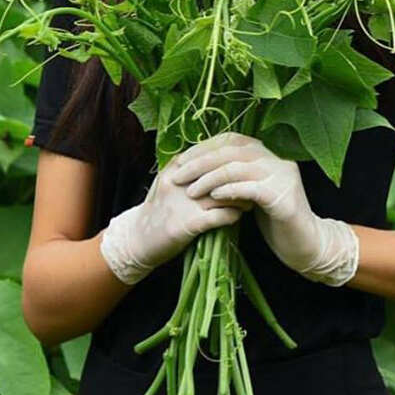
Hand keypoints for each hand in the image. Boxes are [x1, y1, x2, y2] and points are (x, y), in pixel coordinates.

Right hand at [99, 154, 245, 284]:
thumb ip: (191, 171)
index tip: (250, 159)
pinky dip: (232, 214)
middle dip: (240, 175)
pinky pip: (218, 216)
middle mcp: (179, 181)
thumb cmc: (158, 212)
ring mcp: (182, 202)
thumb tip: (220, 160)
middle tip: (257, 180)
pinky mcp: (186, 224)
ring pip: (222, 193)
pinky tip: (239, 215)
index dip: (232, 155)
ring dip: (241, 196)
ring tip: (252, 199)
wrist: (137, 241)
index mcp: (175, 168)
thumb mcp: (170, 184)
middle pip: (218, 171)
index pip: (210, 153)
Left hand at [170, 132, 358, 286]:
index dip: (206, 146)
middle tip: (179, 173)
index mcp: (271, 154)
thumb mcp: (255, 192)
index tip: (183, 159)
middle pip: (233, 150)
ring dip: (209, 177)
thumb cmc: (276, 220)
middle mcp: (278, 160)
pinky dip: (229, 190)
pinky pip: (251, 188)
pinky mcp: (284, 198)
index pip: (234, 139)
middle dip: (201, 161)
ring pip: (239, 167)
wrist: (306, 245)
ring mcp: (283, 177)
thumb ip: (239, 175)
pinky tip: (213, 196)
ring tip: (190, 189)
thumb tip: (205, 164)